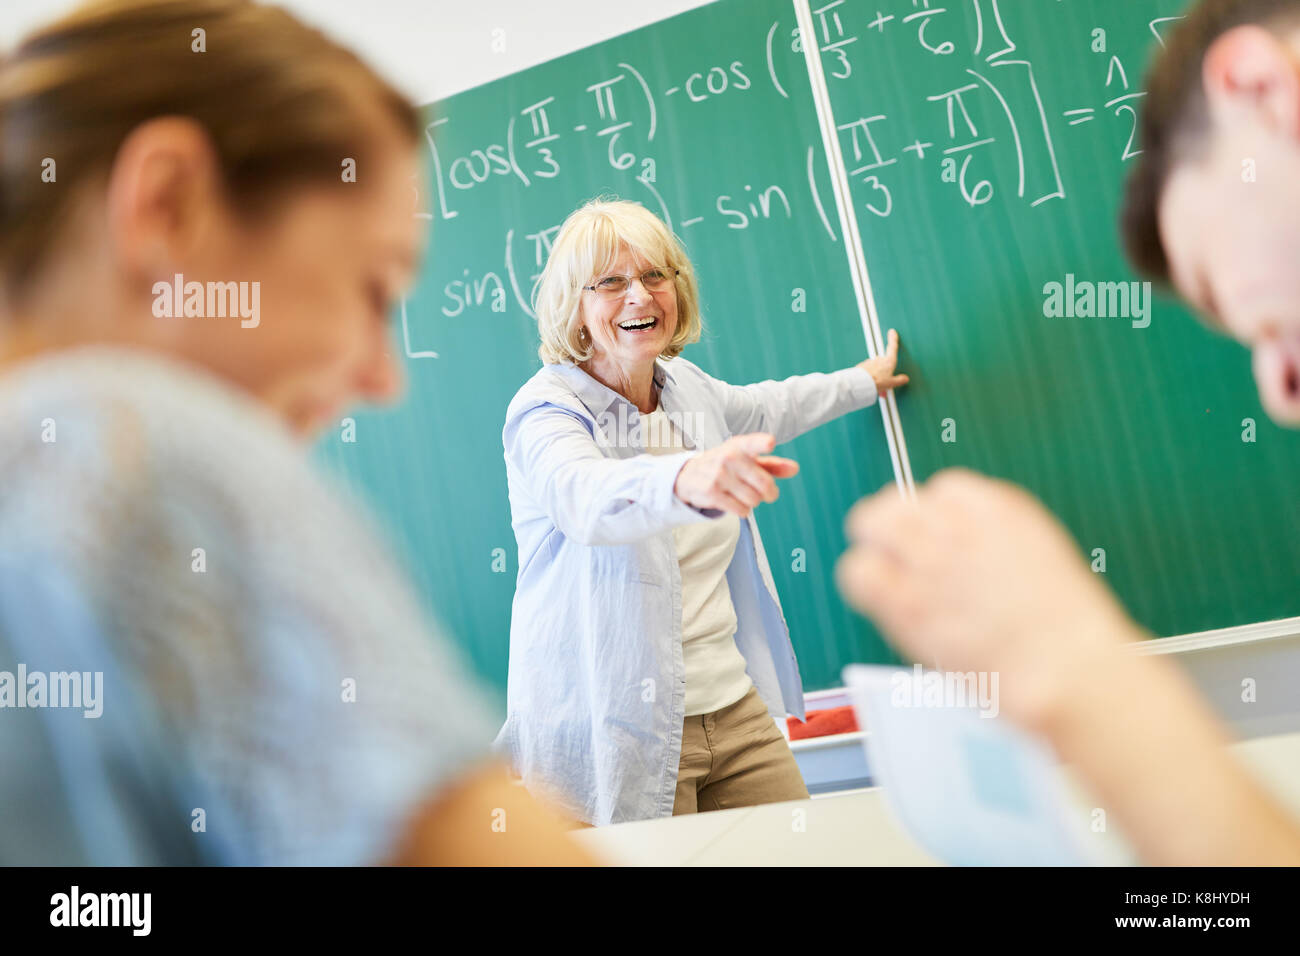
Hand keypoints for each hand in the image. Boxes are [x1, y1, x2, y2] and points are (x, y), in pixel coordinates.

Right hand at [674, 433, 798, 516]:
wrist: (690, 475)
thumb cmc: (726, 466)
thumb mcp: (747, 461)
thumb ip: (772, 465)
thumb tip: (795, 469)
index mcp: (740, 446)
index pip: (752, 443)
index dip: (762, 443)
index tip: (770, 443)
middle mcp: (728, 457)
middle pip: (764, 484)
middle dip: (769, 494)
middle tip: (766, 494)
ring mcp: (718, 474)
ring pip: (754, 499)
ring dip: (753, 502)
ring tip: (742, 495)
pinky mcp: (711, 492)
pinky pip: (741, 509)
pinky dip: (742, 510)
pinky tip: (734, 503)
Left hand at [834, 468, 1140, 728]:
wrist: (1067, 665)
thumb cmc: (1065, 629)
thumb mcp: (1040, 557)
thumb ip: (993, 543)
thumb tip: (963, 551)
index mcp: (998, 507)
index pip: (943, 489)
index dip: (936, 518)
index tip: (940, 541)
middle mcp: (956, 523)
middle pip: (895, 501)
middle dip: (893, 525)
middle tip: (898, 554)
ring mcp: (927, 559)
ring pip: (867, 524)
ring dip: (875, 548)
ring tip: (888, 576)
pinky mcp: (906, 600)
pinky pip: (858, 572)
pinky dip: (863, 582)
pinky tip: (881, 600)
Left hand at [857, 329, 908, 394]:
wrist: (861, 383)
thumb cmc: (876, 382)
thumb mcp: (891, 383)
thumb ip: (899, 380)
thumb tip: (905, 378)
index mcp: (889, 361)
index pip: (892, 347)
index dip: (893, 339)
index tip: (892, 332)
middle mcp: (879, 359)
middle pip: (884, 361)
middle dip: (884, 370)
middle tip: (883, 381)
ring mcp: (870, 361)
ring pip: (875, 367)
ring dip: (876, 374)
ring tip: (876, 385)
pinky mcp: (862, 365)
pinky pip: (868, 370)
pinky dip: (869, 375)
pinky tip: (869, 383)